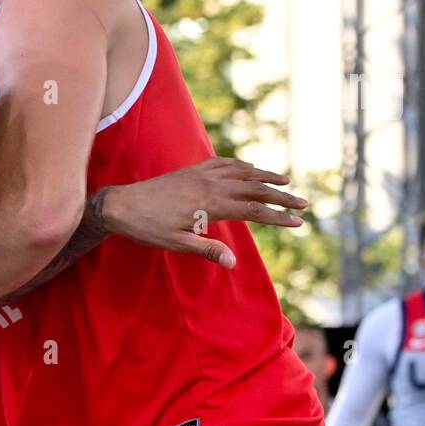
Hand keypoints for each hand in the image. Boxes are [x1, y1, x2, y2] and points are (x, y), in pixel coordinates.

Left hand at [101, 157, 307, 268]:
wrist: (120, 204)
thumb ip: (207, 250)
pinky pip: (222, 163)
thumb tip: (233, 263)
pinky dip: (240, 164)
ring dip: (265, 176)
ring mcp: (200, 174)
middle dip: (281, 197)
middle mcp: (209, 185)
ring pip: (241, 172)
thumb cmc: (147, 228)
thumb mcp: (176, 244)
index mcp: (208, 205)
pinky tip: (249, 167)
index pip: (253, 210)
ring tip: (286, 181)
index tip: (298, 223)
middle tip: (304, 204)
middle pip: (254, 188)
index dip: (277, 217)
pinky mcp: (191, 170)